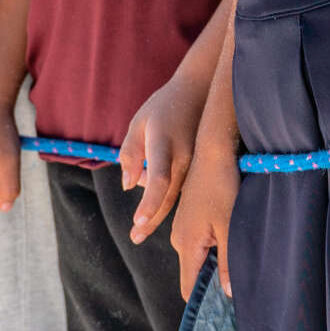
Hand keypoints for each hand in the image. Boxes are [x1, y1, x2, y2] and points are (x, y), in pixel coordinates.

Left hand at [120, 74, 205, 245]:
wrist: (200, 92)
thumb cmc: (163, 107)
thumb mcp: (139, 124)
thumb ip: (130, 153)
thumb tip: (129, 187)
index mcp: (165, 144)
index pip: (159, 179)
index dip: (150, 204)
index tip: (137, 223)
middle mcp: (184, 157)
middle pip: (168, 197)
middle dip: (150, 220)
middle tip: (134, 238)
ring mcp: (196, 164)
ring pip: (175, 196)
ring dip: (157, 213)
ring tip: (139, 229)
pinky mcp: (200, 168)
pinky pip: (181, 189)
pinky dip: (166, 199)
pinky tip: (152, 204)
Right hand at [170, 121, 237, 296]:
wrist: (213, 152)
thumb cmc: (223, 187)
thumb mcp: (230, 226)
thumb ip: (228, 262)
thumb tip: (228, 294)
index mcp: (186, 244)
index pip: (189, 289)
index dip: (204, 305)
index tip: (225, 314)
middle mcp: (179, 239)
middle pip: (194, 276)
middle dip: (212, 287)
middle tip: (239, 296)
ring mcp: (183, 229)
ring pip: (198, 260)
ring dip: (215, 267)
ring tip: (237, 272)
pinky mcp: (190, 220)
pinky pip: (199, 245)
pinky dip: (214, 252)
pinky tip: (231, 246)